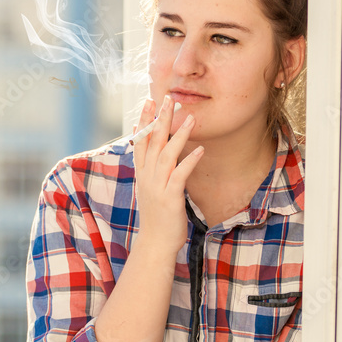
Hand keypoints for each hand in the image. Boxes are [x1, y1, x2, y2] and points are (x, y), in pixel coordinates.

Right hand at [132, 94, 204, 254]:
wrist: (155, 243)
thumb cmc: (157, 217)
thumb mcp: (152, 190)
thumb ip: (155, 172)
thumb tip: (162, 155)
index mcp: (142, 174)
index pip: (141, 141)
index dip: (144, 120)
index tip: (150, 101)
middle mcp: (147, 177)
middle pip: (152, 142)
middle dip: (160, 119)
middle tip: (168, 97)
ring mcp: (157, 187)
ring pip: (166, 155)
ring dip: (178, 135)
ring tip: (190, 118)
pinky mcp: (170, 198)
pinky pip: (180, 176)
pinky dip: (189, 162)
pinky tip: (200, 150)